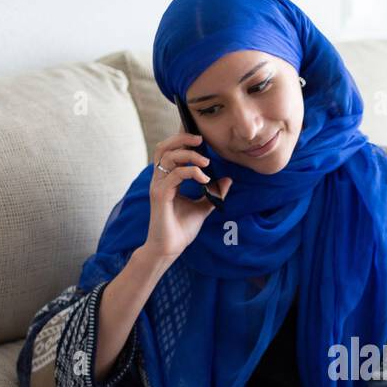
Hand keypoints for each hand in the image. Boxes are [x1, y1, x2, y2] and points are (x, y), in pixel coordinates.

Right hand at [142, 132, 232, 266]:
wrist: (170, 249)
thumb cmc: (181, 229)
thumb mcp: (202, 207)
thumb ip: (213, 192)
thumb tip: (228, 180)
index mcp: (166, 180)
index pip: (169, 151)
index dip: (181, 140)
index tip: (199, 138)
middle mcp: (159, 180)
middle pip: (163, 148)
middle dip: (181, 139)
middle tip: (200, 139)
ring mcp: (158, 187)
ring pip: (168, 157)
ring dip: (189, 155)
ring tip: (206, 162)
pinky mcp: (160, 195)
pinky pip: (175, 175)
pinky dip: (191, 172)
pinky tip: (204, 178)